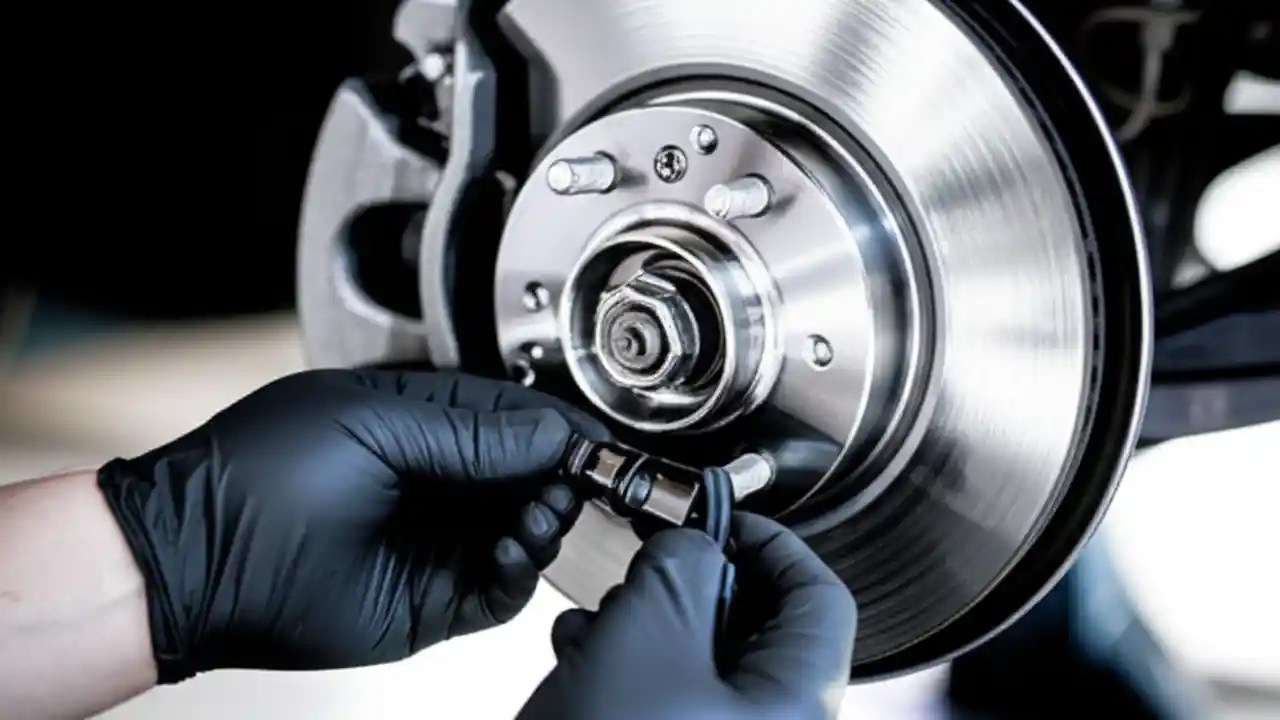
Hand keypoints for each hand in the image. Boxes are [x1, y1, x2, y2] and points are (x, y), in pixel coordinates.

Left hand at [96, 368, 608, 682]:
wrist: (199, 561)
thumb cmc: (262, 473)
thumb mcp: (371, 423)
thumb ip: (467, 432)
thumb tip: (549, 433)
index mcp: (419, 421)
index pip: (510, 418)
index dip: (556, 426)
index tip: (593, 436)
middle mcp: (434, 479)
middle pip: (528, 475)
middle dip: (559, 475)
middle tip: (574, 477)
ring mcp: (437, 541)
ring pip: (525, 530)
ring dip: (544, 520)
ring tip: (536, 514)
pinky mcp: (434, 599)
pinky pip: (502, 589)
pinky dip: (520, 572)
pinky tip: (510, 552)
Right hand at [517, 512, 856, 719]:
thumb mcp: (648, 637)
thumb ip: (681, 567)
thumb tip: (691, 543)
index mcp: (795, 703)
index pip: (822, 597)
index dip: (774, 543)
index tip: (722, 518)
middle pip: (757, 627)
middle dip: (691, 586)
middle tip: (647, 570)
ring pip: (701, 662)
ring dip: (645, 627)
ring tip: (597, 629)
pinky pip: (667, 699)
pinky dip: (627, 668)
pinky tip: (583, 663)